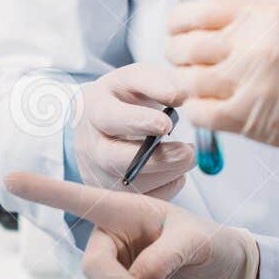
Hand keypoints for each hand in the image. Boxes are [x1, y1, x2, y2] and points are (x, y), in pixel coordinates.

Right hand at [3, 173, 258, 278]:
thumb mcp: (195, 243)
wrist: (219, 273)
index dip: (45, 191)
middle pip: (93, 265)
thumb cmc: (208, 243)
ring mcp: (111, 263)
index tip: (10, 179)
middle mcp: (111, 234)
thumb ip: (163, 259)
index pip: (81, 199)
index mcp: (127, 209)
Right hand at [74, 64, 192, 199]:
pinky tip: (174, 168)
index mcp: (94, 110)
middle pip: (116, 161)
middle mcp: (89, 146)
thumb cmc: (122, 98)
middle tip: (188, 152)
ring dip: (169, 172)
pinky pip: (144, 199)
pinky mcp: (111, 195)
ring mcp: (97, 174)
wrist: (100, 121)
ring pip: (134, 185)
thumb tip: (179, 96)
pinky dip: (167, 185)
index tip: (167, 123)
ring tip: (186, 154)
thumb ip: (156, 83)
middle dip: (157, 159)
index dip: (139, 121)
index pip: (110, 118)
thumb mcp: (135, 79)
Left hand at [165, 0, 278, 166]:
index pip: (195, 12)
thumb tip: (201, 32)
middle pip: (184, 48)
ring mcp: (252, 80)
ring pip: (188, 81)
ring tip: (199, 90)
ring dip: (187, 87)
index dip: (177, 25)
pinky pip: (200, 111)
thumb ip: (249, 25)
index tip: (176, 34)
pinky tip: (210, 110)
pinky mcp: (251, 116)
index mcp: (264, 14)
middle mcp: (255, 42)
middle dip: (177, 59)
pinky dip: (197, 111)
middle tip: (185, 67)